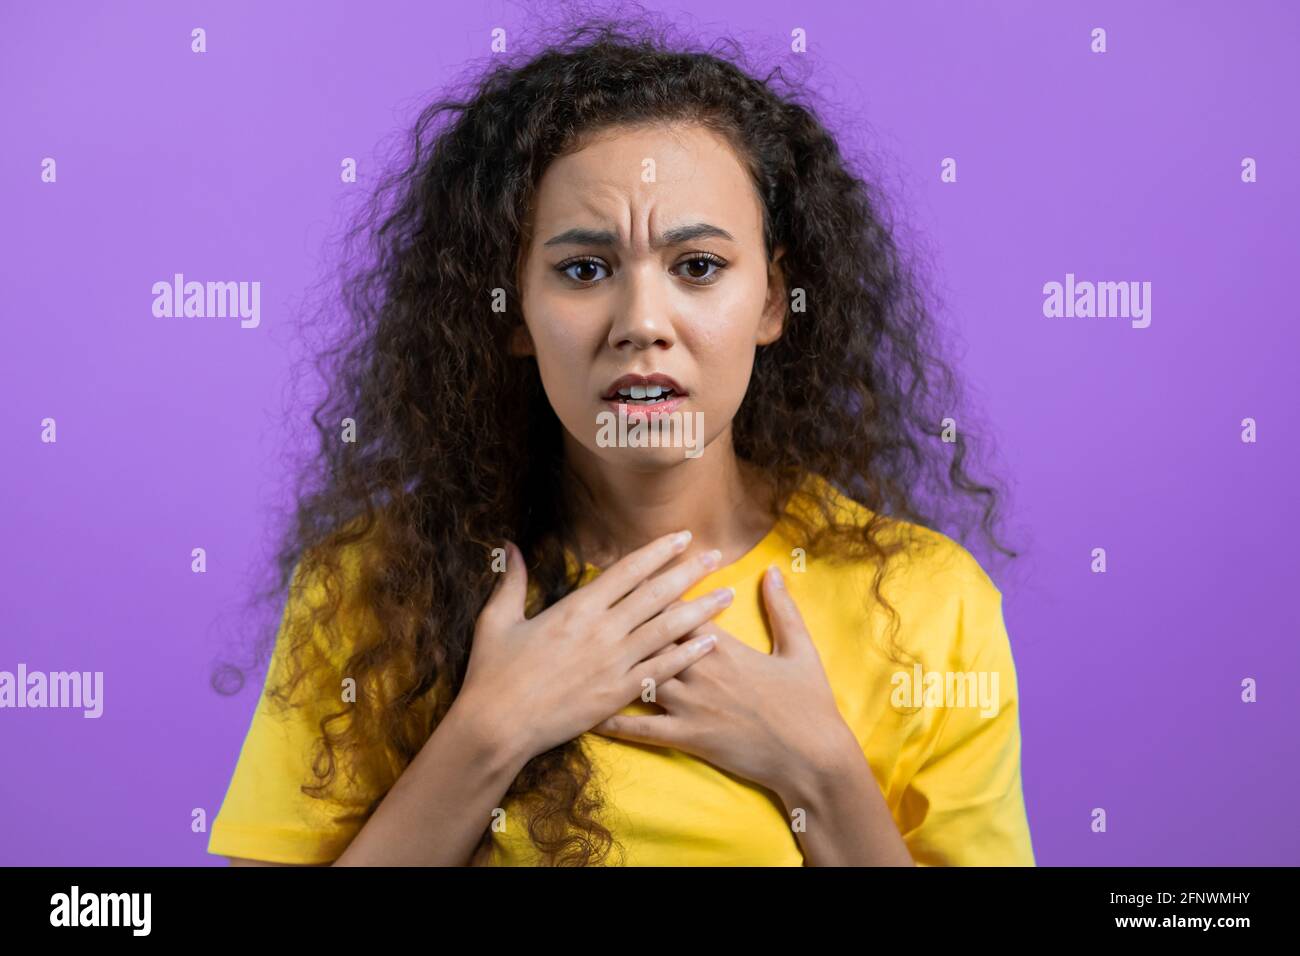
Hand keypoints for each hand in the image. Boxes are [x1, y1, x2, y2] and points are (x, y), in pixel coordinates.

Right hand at [457, 532, 733, 759]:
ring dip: (701, 609)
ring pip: (668, 629)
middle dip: (690, 571)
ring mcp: (614, 663)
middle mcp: (602, 631)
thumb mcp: (498, 620)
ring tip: (726, 594)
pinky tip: (711, 643)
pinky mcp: (618, 694)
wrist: (498, 726)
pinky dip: (688, 655)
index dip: (658, 552)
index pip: (627, 571)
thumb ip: (512, 581)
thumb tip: (510, 545)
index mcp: (576, 609)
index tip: (681, 537)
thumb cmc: (493, 673)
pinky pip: (661, 670)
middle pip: (656, 594)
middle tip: (716, 554)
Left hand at [591, 564, 856, 794]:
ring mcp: (692, 706)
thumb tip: (773, 570)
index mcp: (725, 647)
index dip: (655, 594)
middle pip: (652, 638)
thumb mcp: (801, 649)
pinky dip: (615, 721)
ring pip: (642, 677)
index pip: (680, 611)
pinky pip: (643, 729)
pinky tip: (589, 713)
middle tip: (594, 611)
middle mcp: (701, 671)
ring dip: (613, 665)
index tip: (632, 580)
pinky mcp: (688, 738)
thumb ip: (782, 608)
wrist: (812, 757)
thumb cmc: (810, 702)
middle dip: (624, 624)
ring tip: (582, 654)